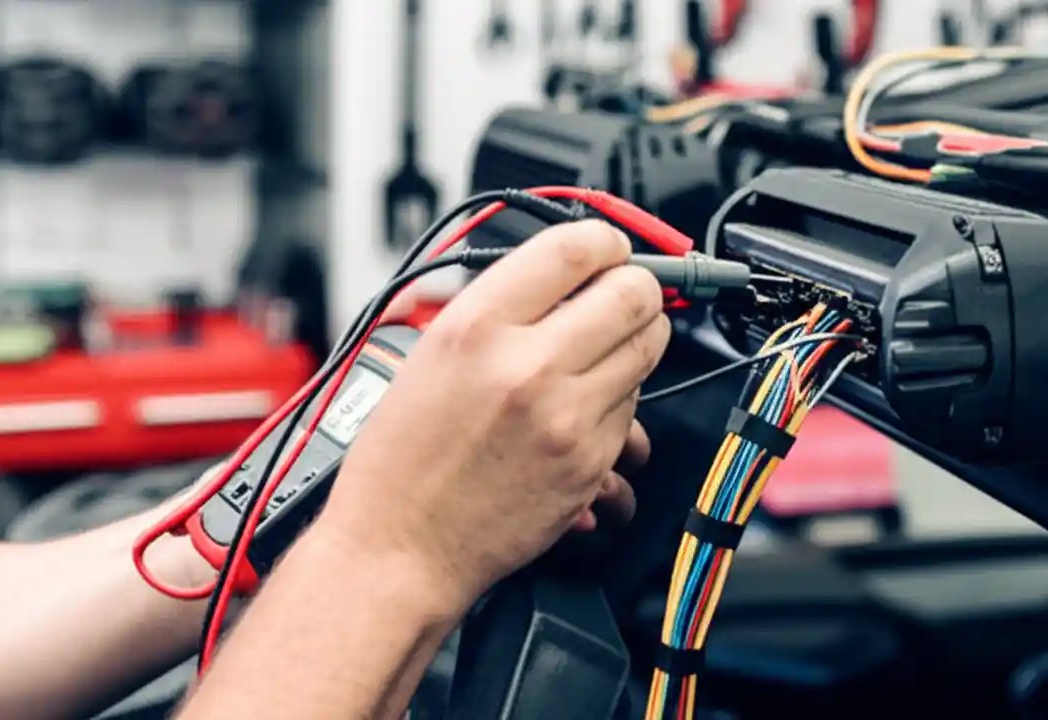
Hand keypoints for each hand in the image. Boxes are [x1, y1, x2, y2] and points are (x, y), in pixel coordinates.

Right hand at [315, 220, 669, 610]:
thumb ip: (496, 308)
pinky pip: (634, 410)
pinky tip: (580, 409)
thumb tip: (560, 274)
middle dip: (636, 288)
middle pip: (633, 293)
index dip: (604, 239)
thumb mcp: (428, 355)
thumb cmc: (401, 460)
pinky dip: (619, 402)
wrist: (399, 548)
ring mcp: (566, 417)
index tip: (609, 247)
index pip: (574, 247)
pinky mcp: (591, 462)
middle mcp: (527, 365)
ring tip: (600, 352)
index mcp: (476, 327)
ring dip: (633, 343)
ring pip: (647, 349)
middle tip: (623, 294)